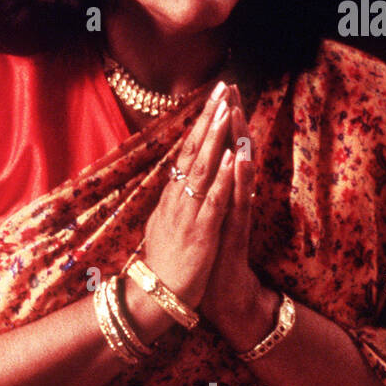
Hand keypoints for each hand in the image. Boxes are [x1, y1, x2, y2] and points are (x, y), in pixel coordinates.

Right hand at [140, 81, 237, 309]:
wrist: (156, 296)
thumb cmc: (164, 264)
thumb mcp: (164, 225)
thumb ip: (173, 202)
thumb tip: (176, 181)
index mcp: (172, 198)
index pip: (186, 152)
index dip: (200, 125)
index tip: (213, 98)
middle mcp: (178, 200)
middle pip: (193, 151)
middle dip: (208, 119)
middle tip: (222, 88)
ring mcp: (188, 214)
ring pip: (202, 170)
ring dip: (214, 139)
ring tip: (225, 110)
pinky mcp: (201, 233)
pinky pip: (213, 201)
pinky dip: (221, 179)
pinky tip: (229, 159)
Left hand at [198, 85, 278, 348]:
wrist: (223, 295)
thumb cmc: (211, 256)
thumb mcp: (205, 218)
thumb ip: (208, 193)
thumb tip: (204, 169)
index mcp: (218, 194)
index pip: (219, 151)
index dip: (218, 123)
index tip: (218, 93)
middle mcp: (230, 200)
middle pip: (233, 154)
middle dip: (231, 122)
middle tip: (232, 90)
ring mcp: (234, 214)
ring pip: (239, 174)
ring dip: (239, 144)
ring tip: (240, 116)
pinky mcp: (235, 232)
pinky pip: (238, 203)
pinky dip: (239, 182)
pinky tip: (242, 162)